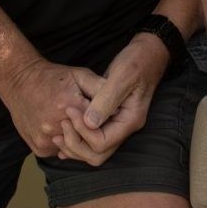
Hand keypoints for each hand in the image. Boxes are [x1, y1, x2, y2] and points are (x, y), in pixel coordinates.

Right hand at [0, 57, 102, 156]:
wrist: (19, 82)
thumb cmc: (52, 77)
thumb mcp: (79, 75)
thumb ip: (100, 88)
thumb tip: (119, 106)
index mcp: (69, 106)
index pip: (98, 123)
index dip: (105, 119)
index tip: (106, 115)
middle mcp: (55, 126)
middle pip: (87, 140)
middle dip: (93, 132)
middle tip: (92, 122)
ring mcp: (46, 140)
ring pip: (74, 149)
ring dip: (79, 140)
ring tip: (77, 124)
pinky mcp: (39, 148)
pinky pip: (60, 152)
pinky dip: (64, 144)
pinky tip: (62, 128)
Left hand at [51, 33, 171, 166]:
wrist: (148, 53)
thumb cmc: (137, 61)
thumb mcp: (122, 76)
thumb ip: (106, 100)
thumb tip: (90, 123)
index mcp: (130, 120)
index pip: (102, 143)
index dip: (82, 132)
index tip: (70, 111)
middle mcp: (124, 127)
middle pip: (98, 154)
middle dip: (76, 145)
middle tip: (62, 125)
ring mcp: (117, 124)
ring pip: (94, 150)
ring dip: (74, 145)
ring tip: (58, 134)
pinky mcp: (109, 119)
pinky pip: (93, 138)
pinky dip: (77, 139)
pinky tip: (64, 135)